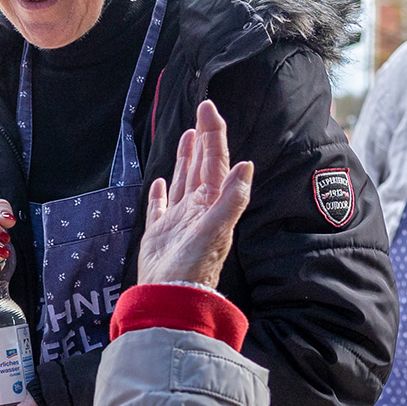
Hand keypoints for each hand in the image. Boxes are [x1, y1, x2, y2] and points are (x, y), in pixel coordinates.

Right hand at [138, 99, 253, 290]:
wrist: (171, 298)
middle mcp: (197, 208)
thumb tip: (247, 165)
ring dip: (186, 158)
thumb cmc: (194, 267)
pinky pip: (160, 205)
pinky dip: (161, 192)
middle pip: (201, 165)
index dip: (213, 134)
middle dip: (202, 138)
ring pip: (184, 180)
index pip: (214, 161)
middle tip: (201, 112)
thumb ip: (233, 199)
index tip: (208, 108)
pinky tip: (161, 182)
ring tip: (187, 136)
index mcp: (211, 203)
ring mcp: (178, 219)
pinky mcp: (159, 232)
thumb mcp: (217, 231)